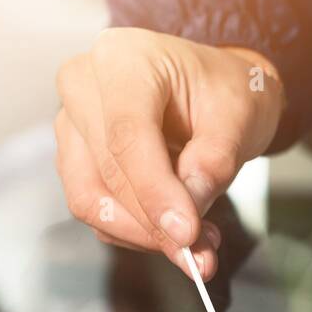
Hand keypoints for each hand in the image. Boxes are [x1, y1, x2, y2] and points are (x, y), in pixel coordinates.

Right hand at [54, 27, 284, 278]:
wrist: (217, 88)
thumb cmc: (227, 90)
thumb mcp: (240, 115)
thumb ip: (213, 162)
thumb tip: (186, 215)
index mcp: (125, 58)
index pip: (127, 135)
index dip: (154, 191)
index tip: (185, 234)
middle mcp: (84, 84)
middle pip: (106, 171)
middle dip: (155, 223)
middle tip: (202, 254)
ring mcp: (71, 121)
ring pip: (90, 197)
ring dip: (143, 233)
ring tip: (198, 245)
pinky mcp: (74, 156)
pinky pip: (95, 207)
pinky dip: (135, 230)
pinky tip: (177, 230)